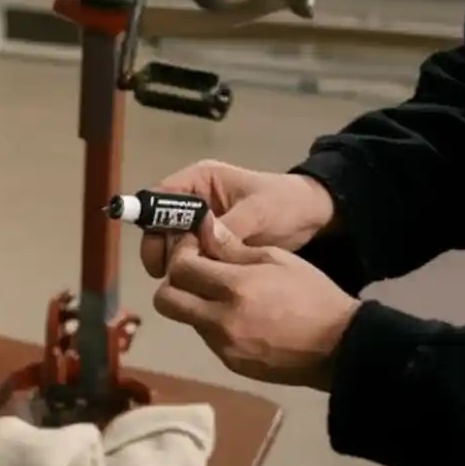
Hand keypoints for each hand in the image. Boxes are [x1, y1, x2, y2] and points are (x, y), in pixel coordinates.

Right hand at [139, 160, 336, 278]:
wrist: (312, 216)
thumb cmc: (285, 203)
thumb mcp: (258, 212)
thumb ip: (229, 227)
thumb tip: (201, 244)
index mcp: (199, 181)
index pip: (160, 197)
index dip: (152, 221)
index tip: (158, 248)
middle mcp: (193, 200)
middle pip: (159, 224)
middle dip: (162, 248)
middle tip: (169, 274)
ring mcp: (199, 223)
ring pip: (171, 244)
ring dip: (175, 262)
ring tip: (186, 281)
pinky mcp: (209, 242)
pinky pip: (190, 256)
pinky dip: (191, 270)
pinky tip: (197, 284)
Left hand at [153, 216, 360, 390]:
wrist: (340, 347)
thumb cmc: (312, 295)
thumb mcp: (277, 259)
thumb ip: (234, 247)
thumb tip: (203, 228)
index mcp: (234, 287)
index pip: (179, 268)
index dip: (180, 254)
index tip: (193, 248)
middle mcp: (220, 319)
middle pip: (165, 300)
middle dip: (173, 283)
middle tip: (195, 274)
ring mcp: (223, 346)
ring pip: (185, 319)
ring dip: (193, 303)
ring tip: (223, 295)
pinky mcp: (230, 364)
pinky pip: (206, 338)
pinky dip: (212, 324)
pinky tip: (239, 318)